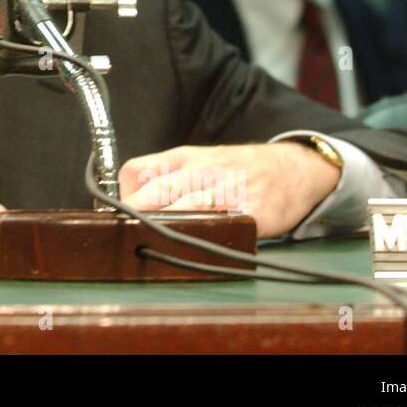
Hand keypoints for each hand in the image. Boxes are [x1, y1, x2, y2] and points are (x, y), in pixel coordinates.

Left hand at [118, 143, 340, 238]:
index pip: (137, 170)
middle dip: (136, 215)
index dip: (121, 194)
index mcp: (182, 157)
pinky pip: (220, 227)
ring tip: (148, 243)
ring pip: (184, 209)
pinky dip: (202, 238)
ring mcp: (226, 191)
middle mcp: (200, 171)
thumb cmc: (238, 168)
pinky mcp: (250, 212)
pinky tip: (191, 248)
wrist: (292, 168)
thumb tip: (128, 201)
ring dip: (163, 228)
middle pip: (156, 192)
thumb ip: (167, 176)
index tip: (114, 215)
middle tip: (122, 234)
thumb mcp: (199, 160)